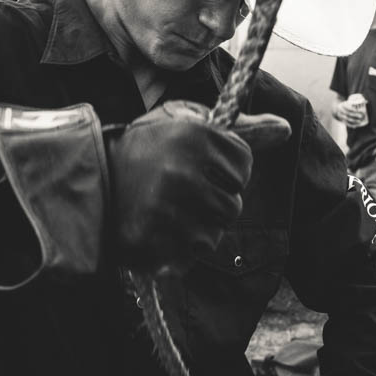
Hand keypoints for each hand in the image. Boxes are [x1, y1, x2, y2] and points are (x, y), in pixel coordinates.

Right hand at [105, 100, 290, 271]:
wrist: (89, 179)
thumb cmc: (146, 146)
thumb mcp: (187, 123)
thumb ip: (240, 129)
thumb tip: (286, 129)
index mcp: (194, 134)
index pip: (243, 164)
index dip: (225, 167)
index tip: (200, 164)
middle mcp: (183, 170)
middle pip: (233, 203)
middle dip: (214, 200)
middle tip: (181, 189)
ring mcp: (168, 207)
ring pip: (216, 232)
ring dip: (199, 226)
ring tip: (169, 209)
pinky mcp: (154, 238)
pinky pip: (194, 253)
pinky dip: (182, 247)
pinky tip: (161, 228)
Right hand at [333, 99, 367, 127]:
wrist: (336, 110)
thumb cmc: (346, 105)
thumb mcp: (348, 102)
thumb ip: (356, 102)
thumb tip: (366, 101)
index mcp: (341, 105)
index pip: (347, 107)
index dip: (352, 109)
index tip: (357, 110)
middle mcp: (340, 111)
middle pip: (348, 113)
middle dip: (355, 115)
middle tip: (361, 116)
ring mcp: (340, 116)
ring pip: (347, 119)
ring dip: (354, 120)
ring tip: (360, 121)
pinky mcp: (341, 120)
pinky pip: (346, 123)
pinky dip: (351, 125)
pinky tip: (355, 126)